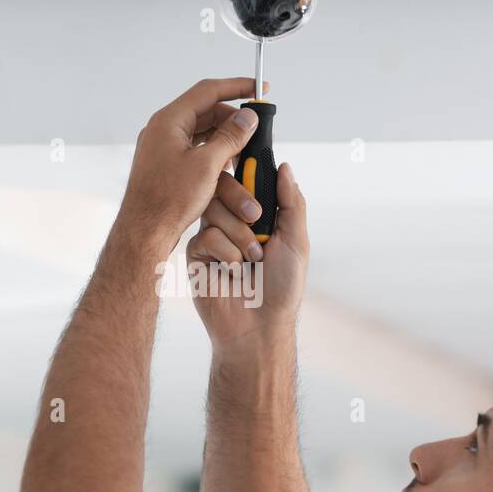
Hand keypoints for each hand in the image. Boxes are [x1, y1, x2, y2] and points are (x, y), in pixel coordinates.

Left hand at [116, 78, 264, 248]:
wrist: (145, 231)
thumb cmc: (168, 201)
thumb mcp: (207, 165)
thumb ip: (230, 136)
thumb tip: (248, 117)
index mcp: (168, 121)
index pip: (208, 91)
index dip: (237, 86)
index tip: (258, 87)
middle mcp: (163, 130)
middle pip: (205, 111)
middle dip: (233, 119)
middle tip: (255, 128)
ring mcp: (164, 147)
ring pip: (202, 132)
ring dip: (225, 138)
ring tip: (244, 149)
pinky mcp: (167, 165)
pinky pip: (195, 149)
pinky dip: (214, 153)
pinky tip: (229, 165)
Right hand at [186, 160, 307, 354]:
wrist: (259, 324)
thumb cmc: (282, 287)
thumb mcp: (296, 241)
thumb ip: (292, 202)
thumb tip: (284, 167)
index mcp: (255, 216)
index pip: (246, 181)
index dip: (249, 177)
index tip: (260, 179)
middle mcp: (232, 222)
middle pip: (224, 187)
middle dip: (243, 202)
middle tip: (258, 221)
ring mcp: (212, 236)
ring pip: (215, 210)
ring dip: (239, 236)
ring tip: (252, 261)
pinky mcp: (196, 254)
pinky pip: (205, 236)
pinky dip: (225, 253)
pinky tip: (232, 273)